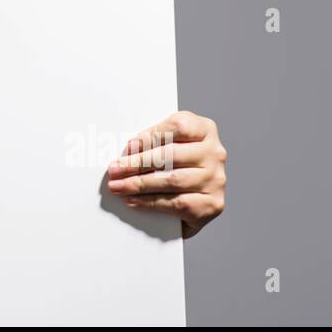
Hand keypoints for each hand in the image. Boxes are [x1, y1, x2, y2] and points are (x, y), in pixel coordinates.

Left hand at [105, 110, 225, 238]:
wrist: (196, 201)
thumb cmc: (176, 166)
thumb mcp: (168, 144)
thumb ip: (153, 142)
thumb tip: (125, 152)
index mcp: (205, 130)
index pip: (179, 126)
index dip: (152, 135)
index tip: (129, 146)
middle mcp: (215, 153)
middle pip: (172, 155)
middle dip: (138, 163)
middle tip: (115, 169)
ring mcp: (216, 179)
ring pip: (173, 180)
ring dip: (139, 184)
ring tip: (118, 186)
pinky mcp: (213, 204)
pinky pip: (177, 203)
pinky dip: (151, 202)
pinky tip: (133, 200)